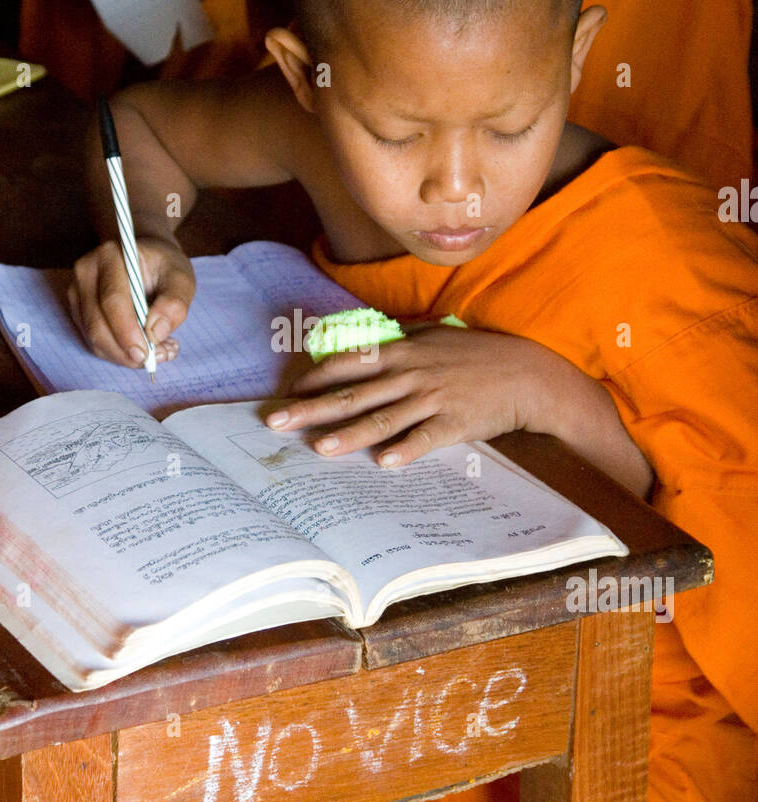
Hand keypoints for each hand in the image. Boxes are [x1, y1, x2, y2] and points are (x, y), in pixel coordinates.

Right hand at [68, 237, 195, 367]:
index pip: (112, 301)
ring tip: (158, 353)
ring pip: (93, 337)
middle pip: (96, 323)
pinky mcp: (79, 311)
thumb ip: (174, 303)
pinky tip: (143, 348)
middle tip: (154, 360)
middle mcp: (86, 273)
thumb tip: (155, 333)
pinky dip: (118, 353)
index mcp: (110, 257)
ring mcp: (78, 293)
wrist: (146, 259)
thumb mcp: (181, 277)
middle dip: (124, 350)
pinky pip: (94, 341)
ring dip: (123, 355)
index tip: (147, 353)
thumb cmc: (164, 266)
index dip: (127, 331)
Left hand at [263, 325, 548, 467]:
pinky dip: (405, 450)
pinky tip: (384, 463)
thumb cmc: (477, 355)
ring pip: (383, 418)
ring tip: (319, 448)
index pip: (348, 363)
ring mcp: (432, 398)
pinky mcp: (455, 422)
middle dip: (311, 408)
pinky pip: (425, 438)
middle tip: (276, 422)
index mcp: (402, 352)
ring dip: (349, 434)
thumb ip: (398, 344)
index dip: (315, 379)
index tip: (289, 392)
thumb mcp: (433, 338)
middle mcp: (411, 373)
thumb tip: (364, 348)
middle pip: (353, 394)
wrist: (526, 373)